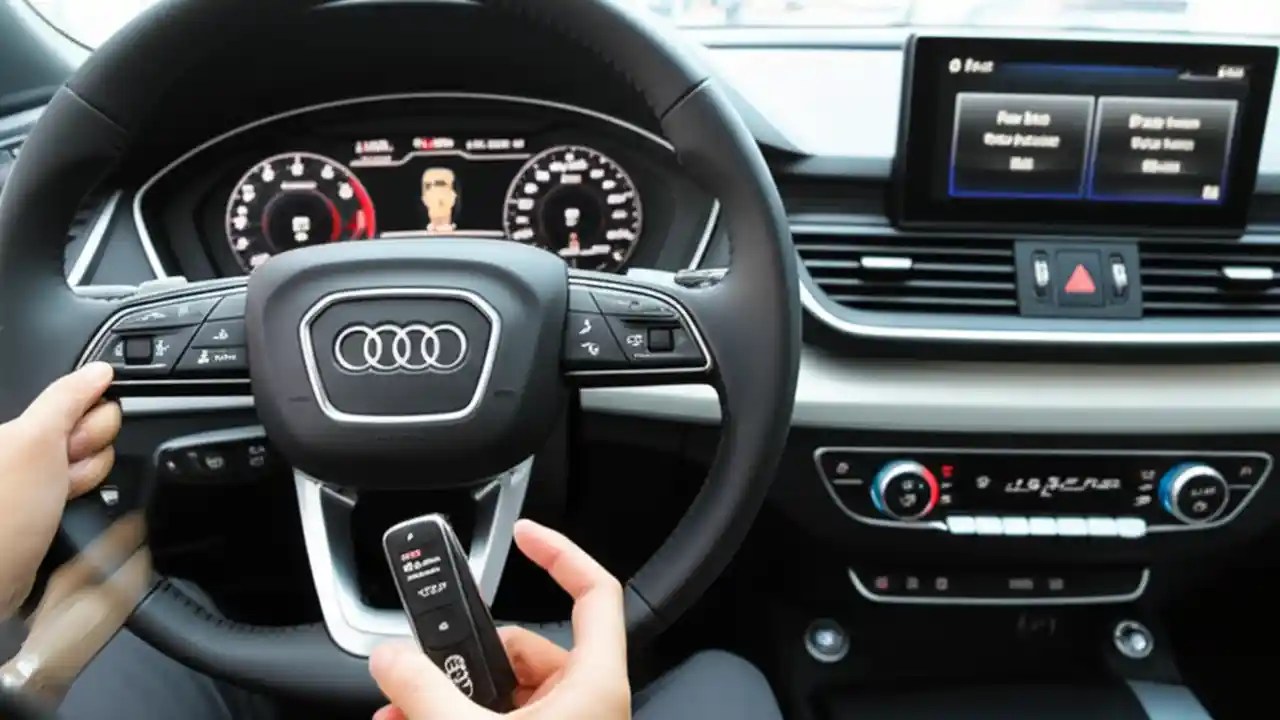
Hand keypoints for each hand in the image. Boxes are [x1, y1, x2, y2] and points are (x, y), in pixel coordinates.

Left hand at [0, 363, 119, 617]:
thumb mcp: (35, 440)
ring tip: (57, 498)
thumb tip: (99, 372)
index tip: (73, 441)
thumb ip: (68, 398)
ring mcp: (32, 478)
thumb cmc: (2, 515)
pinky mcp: (42, 506)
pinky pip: (82, 489)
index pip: (75, 399)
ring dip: (84, 479)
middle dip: (84, 452)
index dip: (86, 419)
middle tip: (60, 473)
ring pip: (87, 462)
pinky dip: (82, 497)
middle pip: (84, 430)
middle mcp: (20, 448)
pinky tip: (65, 509)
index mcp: (12, 426)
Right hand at [369, 520, 630, 718]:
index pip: (594, 592)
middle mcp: (587, 701)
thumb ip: (425, 688)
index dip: (561, 554)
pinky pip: (497, 715)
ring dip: (451, 693)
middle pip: (523, 644)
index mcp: (596, 682)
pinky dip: (458, 716)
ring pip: (503, 687)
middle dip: (465, 655)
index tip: (524, 533)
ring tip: (404, 709)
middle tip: (423, 661)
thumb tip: (392, 658)